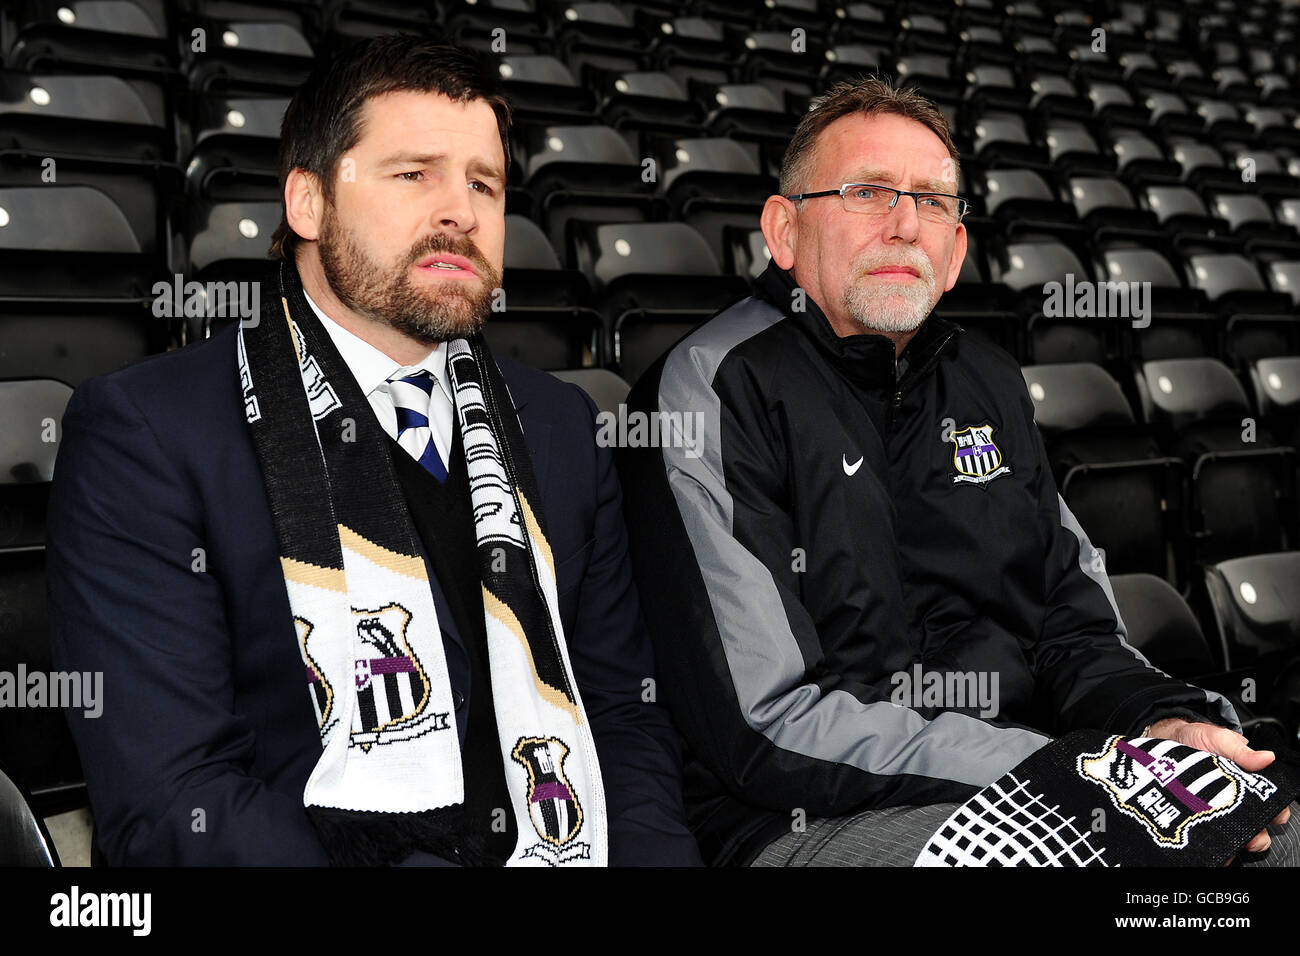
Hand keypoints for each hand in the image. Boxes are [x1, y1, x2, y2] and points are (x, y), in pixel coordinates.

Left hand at [1146, 718, 1290, 859]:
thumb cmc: (1196, 739)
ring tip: (1224, 836)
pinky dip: (1209, 840)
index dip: (1274, 811)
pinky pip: (1207, 834)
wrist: (1165, 740)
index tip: (1272, 815)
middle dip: (1256, 832)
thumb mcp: (1219, 739)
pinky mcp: (1197, 814)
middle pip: (1256, 824)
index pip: (1270, 803)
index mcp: (1248, 782)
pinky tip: (1204, 838)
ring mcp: (1216, 808)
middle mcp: (1236, 799)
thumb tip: (1266, 757)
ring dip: (1233, 839)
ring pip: (1233, 834)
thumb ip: (1240, 750)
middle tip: (1246, 831)